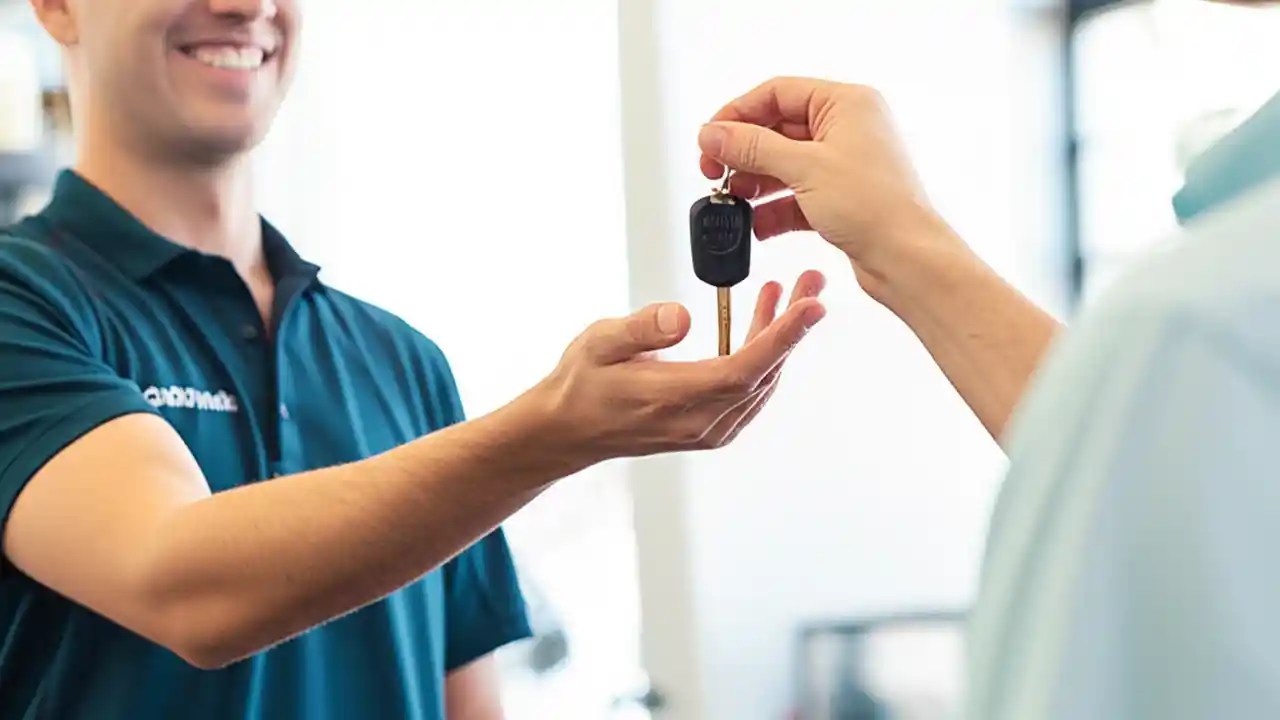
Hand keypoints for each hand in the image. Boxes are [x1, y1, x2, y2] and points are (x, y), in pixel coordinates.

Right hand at [534, 270, 825, 464]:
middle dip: (792, 327)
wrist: (568, 430)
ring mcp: (707, 430)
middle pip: (763, 373)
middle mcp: (699, 422)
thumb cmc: (582, 384)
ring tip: (786, 294)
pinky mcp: (709, 428)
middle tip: (811, 284)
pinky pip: (748, 392)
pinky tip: (759, 326)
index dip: (783, 337)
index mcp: (675, 399)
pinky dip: (761, 357)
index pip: (744, 369)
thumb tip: (681, 316)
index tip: (812, 307)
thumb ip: (641, 329)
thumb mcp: (599, 343)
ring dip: (778, 339)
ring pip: (760, 382)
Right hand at [696, 76, 965, 299]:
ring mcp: (843, 165)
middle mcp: (847, 128)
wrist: (907, 260)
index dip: (738, 114)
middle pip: (777, 129)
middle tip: (715, 171)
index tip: (710, 137)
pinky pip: (796, 195)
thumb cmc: (877, 208)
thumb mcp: (804, 168)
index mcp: (847, 104)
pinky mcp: (840, 198)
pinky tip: (756, 225)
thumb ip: (753, 148)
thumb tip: (714, 133)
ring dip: (755, 183)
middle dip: (744, 153)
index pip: (777, 93)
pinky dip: (774, 209)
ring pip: (784, 165)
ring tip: (733, 200)